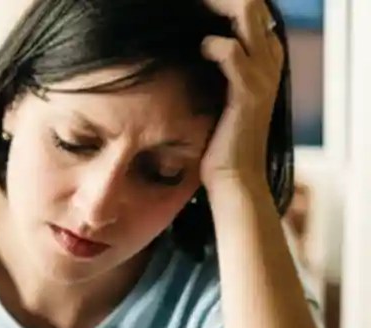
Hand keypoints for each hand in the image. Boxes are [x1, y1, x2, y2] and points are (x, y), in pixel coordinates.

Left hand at [199, 0, 283, 190]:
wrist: (234, 177)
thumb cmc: (220, 139)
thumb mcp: (220, 93)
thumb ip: (216, 67)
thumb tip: (190, 44)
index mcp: (266, 57)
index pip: (253, 10)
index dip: (226, 3)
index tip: (196, 6)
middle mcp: (270, 60)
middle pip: (252, 4)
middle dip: (219, 0)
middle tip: (191, 4)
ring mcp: (263, 74)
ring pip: (246, 16)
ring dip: (215, 9)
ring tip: (189, 13)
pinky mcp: (248, 92)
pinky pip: (232, 52)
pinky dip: (212, 45)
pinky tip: (199, 48)